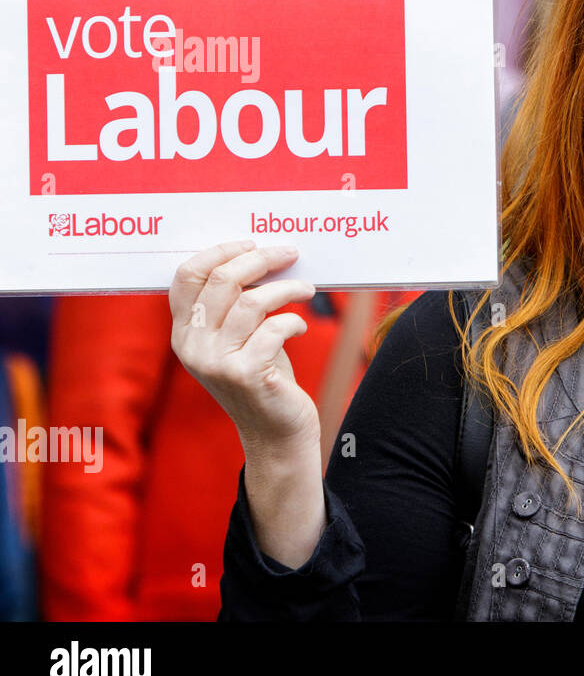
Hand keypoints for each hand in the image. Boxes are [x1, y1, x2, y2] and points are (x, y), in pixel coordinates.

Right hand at [169, 241, 319, 452]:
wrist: (275, 431)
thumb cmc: (263, 374)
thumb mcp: (239, 338)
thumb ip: (234, 304)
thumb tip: (260, 254)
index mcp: (184, 332)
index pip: (186, 276)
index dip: (219, 251)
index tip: (251, 243)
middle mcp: (193, 346)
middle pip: (222, 280)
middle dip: (261, 259)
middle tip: (289, 253)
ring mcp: (217, 362)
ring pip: (253, 301)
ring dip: (287, 288)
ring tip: (306, 289)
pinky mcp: (246, 374)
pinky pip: (275, 328)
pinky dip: (294, 321)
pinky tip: (300, 325)